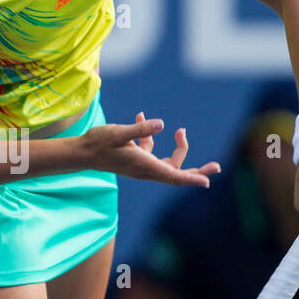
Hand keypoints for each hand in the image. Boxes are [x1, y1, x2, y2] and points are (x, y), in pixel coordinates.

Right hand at [83, 110, 220, 186]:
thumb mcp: (118, 133)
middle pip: (178, 174)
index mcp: (145, 165)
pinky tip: (142, 118)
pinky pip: (152, 153)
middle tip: (217, 166)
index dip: (193, 178)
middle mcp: (146, 170)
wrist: (81, 153)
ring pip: (168, 164)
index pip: (174, 175)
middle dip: (197, 170)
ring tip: (181, 130)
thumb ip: (140, 129)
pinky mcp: (135, 160)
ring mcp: (141, 166)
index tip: (209, 180)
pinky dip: (152, 138)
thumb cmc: (98, 143)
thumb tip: (161, 124)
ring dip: (178, 148)